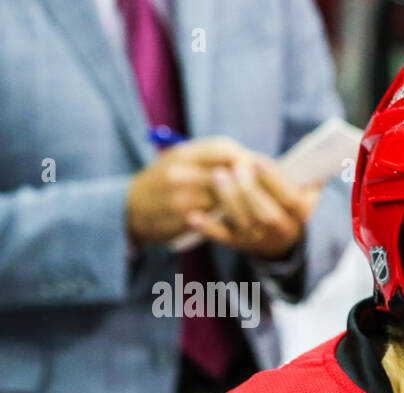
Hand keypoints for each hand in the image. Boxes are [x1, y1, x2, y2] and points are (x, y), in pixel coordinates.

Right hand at [124, 137, 244, 243]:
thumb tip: (248, 159)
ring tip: (254, 207)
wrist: (128, 209)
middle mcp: (181, 171)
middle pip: (231, 173)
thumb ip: (209, 158)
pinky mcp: (182, 219)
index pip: (225, 148)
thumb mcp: (180, 161)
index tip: (255, 169)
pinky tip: (237, 220)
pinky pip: (217, 219)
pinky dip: (230, 219)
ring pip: (228, 198)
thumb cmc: (162, 183)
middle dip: (250, 183)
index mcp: (183, 153)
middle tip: (262, 192)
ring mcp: (181, 196)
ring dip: (243, 204)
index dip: (245, 158)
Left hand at [186, 153, 321, 259]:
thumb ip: (311, 171)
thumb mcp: (305, 187)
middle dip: (249, 190)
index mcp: (301, 213)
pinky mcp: (240, 244)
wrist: (280, 235)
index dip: (273, 179)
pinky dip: (208, 229)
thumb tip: (324, 150)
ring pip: (244, 224)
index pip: (290, 198)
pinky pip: (223, 238)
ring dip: (229, 201)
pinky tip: (193, 216)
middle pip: (266, 214)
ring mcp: (260, 238)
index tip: (256, 160)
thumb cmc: (288, 199)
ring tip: (217, 177)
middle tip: (233, 168)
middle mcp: (283, 229)